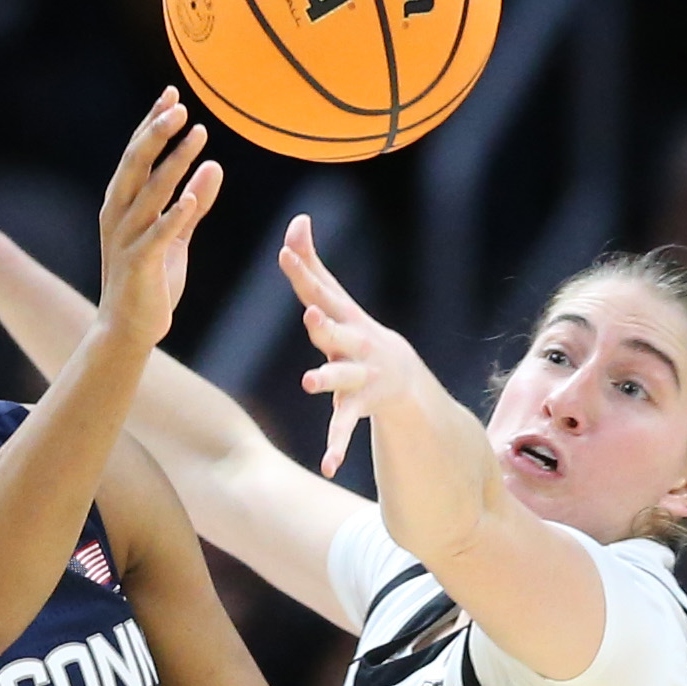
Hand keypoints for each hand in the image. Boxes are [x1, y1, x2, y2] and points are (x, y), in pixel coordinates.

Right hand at [94, 87, 222, 347]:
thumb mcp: (176, 236)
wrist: (127, 330)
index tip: (172, 93)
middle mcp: (118, 215)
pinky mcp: (139, 264)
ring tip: (197, 134)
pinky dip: (174, 216)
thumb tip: (213, 166)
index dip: (153, 124)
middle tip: (181, 105)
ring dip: (174, 162)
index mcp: (122, 204)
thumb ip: (193, 201)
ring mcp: (127, 239)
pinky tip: (192, 199)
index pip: (137, 155)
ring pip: (150, 192)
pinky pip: (158, 235)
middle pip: (137, 164)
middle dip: (158, 132)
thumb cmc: (150, 282)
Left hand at [280, 214, 425, 477]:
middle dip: (324, 325)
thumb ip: (312, 263)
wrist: (402, 377)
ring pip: (340, 379)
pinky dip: (337, 447)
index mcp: (344, 317)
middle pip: (336, 333)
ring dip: (327, 379)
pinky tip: (328, 465)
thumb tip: (297, 220)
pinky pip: (343, 428)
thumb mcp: (337, 301)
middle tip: (311, 316)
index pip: (319, 291)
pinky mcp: (356, 407)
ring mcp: (358, 377)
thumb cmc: (356, 332)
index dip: (302, 272)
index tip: (284, 252)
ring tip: (309, 382)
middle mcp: (354, 345)